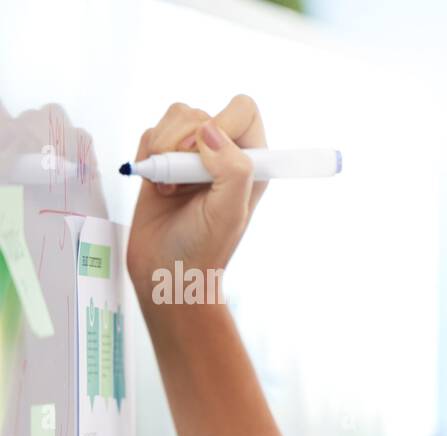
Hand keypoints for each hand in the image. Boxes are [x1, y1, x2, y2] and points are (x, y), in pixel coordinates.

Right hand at [126, 95, 267, 305]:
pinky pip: (150, 132)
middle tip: (183, 180)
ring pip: (174, 116)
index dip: (221, 123)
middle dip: (183, 142)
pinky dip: (148, 156)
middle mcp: (225, 152)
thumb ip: (233, 170)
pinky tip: (158, 185)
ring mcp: (193, 153)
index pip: (243, 109)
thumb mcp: (228, 213)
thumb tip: (210, 130)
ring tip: (170, 186)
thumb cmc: (203, 248)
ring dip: (164, 149)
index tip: (207, 158)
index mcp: (253, 162)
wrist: (166, 270)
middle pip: (201, 111)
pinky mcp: (162, 158)